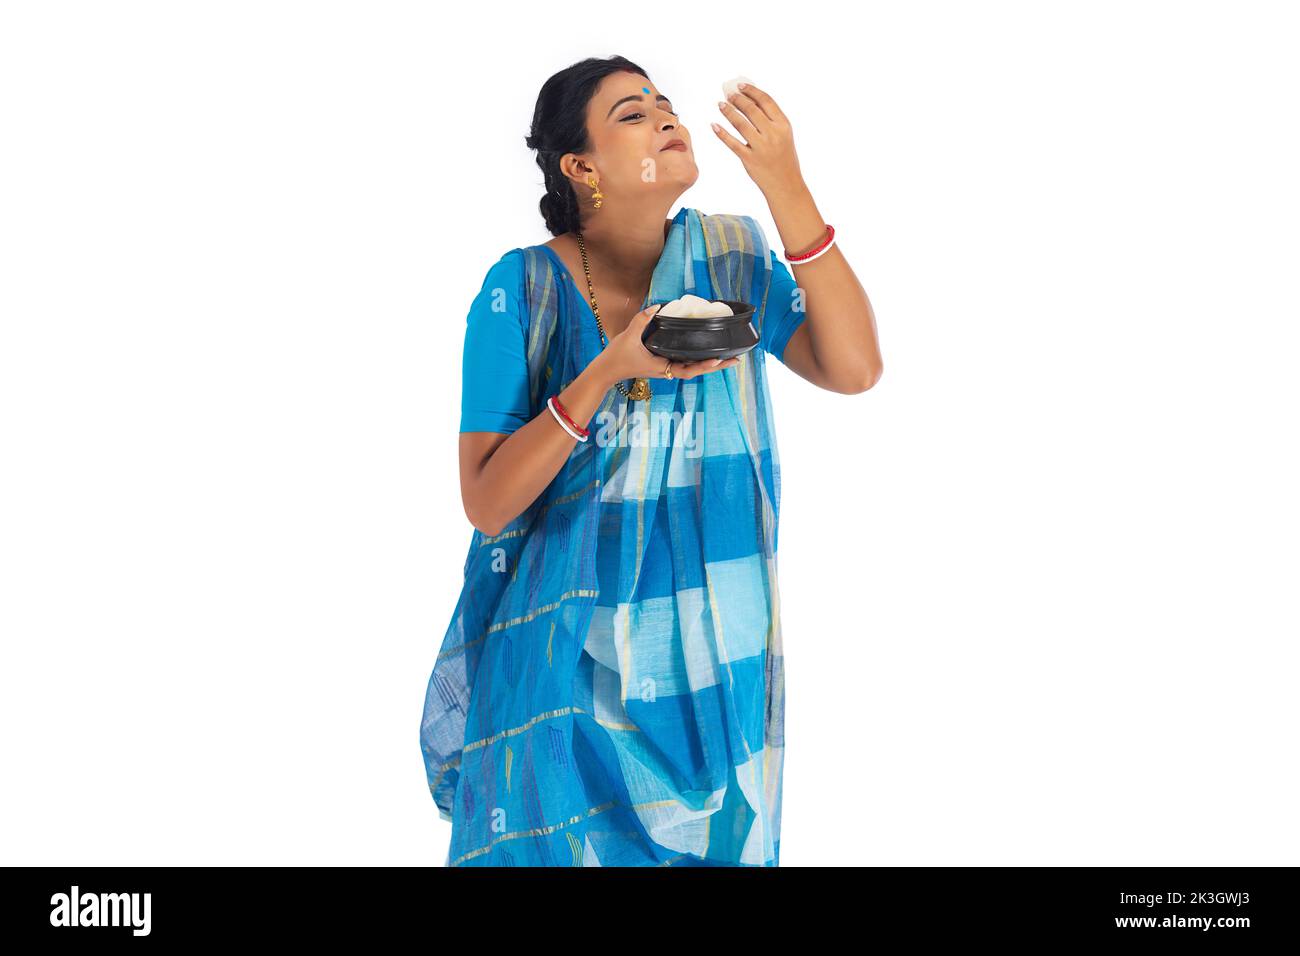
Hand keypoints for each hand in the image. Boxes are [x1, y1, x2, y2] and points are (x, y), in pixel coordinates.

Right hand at [596, 304, 740, 386]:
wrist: (607, 370)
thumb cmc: (617, 357)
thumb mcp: (629, 336)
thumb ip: (642, 320)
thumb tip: (657, 306)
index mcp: (662, 367)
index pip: (687, 369)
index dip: (703, 365)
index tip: (717, 359)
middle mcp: (667, 370)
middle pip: (697, 371)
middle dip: (717, 366)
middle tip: (736, 360)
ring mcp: (667, 368)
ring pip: (694, 368)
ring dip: (712, 364)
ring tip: (730, 358)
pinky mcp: (664, 365)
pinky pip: (686, 364)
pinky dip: (700, 360)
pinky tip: (709, 354)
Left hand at [712, 82, 803, 195]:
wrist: (786, 184)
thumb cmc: (784, 157)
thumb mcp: (784, 135)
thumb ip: (771, 119)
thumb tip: (751, 100)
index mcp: (783, 125)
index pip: (765, 101)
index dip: (751, 90)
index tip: (740, 85)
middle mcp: (773, 134)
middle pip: (751, 109)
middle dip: (737, 99)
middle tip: (728, 95)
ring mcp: (761, 147)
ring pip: (740, 123)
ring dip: (728, 111)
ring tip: (721, 105)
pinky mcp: (749, 159)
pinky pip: (732, 143)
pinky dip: (722, 133)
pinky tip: (714, 125)